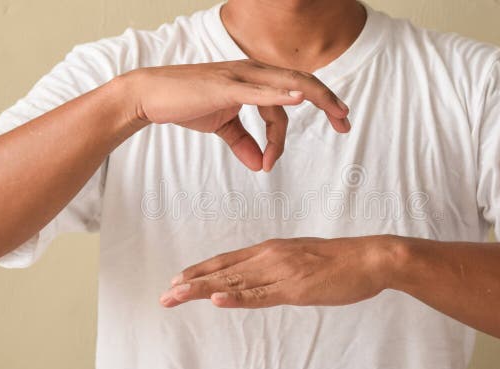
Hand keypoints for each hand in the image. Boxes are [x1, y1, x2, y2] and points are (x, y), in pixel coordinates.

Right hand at [123, 59, 350, 171]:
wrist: (151, 95)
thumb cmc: (186, 103)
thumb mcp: (222, 126)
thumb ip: (243, 142)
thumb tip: (258, 164)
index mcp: (253, 80)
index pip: (289, 98)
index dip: (313, 113)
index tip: (335, 126)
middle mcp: (252, 72)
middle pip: (301, 82)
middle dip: (328, 100)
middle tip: (347, 121)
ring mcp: (239, 76)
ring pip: (287, 83)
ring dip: (317, 97)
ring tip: (337, 114)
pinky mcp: (225, 85)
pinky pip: (258, 90)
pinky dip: (281, 93)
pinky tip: (300, 98)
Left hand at [160, 236, 400, 308]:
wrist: (369, 258)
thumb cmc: (339, 260)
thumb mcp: (301, 259)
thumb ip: (278, 267)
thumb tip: (261, 278)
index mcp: (272, 249)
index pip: (228, 261)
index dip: (202, 271)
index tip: (178, 280)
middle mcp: (271, 256)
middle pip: (224, 272)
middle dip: (192, 283)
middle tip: (166, 295)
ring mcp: (282, 271)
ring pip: (235, 283)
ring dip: (203, 291)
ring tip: (177, 296)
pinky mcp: (295, 288)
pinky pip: (261, 296)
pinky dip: (237, 298)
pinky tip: (217, 300)